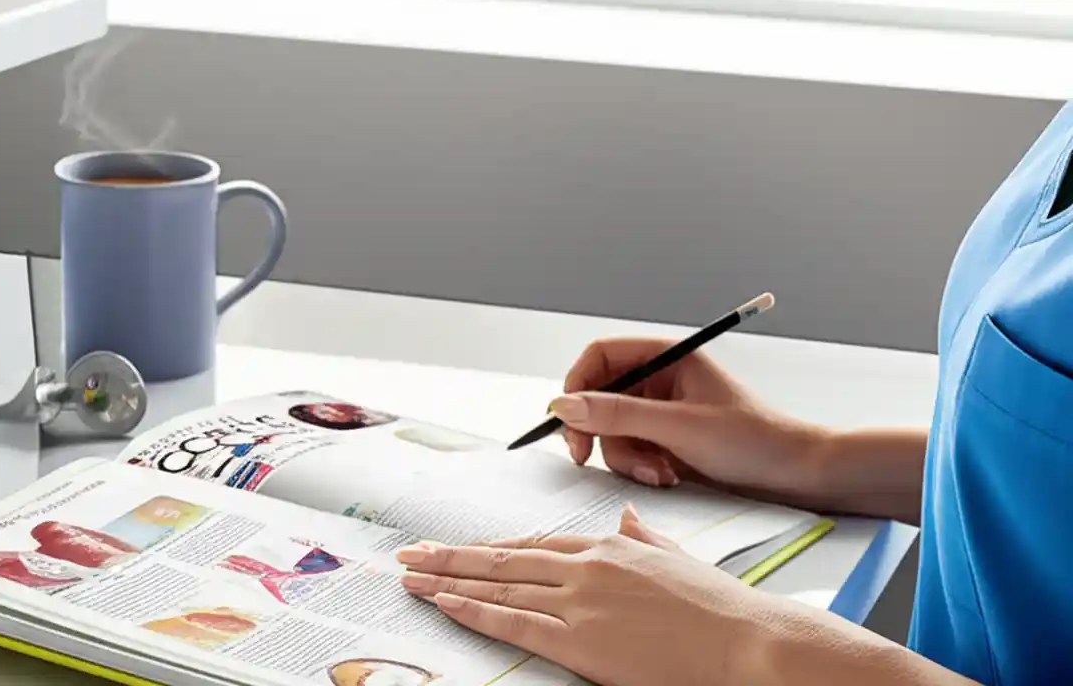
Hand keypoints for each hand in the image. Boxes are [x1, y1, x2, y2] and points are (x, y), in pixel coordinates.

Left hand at [397, 505, 764, 685]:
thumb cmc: (721, 608)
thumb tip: (627, 518)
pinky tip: (445, 603)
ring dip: (448, 580)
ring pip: (499, 586)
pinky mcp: (582, 641)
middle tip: (411, 553)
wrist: (749, 641)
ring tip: (411, 577)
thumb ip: (645, 537)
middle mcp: (588, 567)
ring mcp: (581, 602)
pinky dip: (473, 611)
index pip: (535, 544)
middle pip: (503, 559)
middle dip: (451, 556)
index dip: (492, 548)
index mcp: (610, 547)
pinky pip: (513, 622)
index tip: (463, 549)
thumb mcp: (679, 557)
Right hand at [551, 337, 829, 503]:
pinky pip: (630, 451)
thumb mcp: (678, 426)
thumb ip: (616, 415)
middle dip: (598, 431)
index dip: (576, 385)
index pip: (600, 356)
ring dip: (625, 456)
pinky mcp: (667, 440)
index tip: (567, 420)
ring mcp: (662, 411)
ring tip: (658, 473)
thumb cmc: (752, 440)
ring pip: (612, 430)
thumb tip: (562, 406)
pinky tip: (666, 477)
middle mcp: (660, 379)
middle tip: (586, 458)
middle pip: (599, 397)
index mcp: (667, 356)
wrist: (796, 476)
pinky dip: (640, 467)